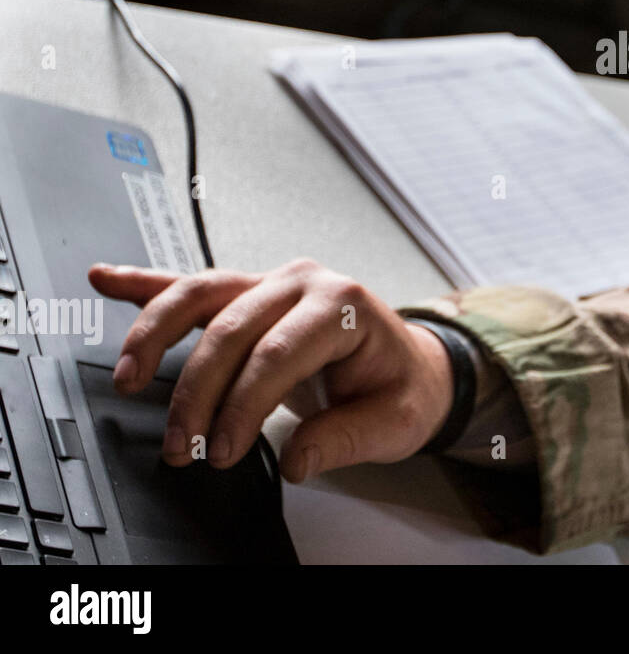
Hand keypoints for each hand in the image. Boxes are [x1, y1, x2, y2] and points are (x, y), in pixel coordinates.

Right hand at [87, 258, 453, 482]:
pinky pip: (192, 285)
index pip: (277, 353)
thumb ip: (347, 438)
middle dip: (197, 392)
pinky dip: (146, 283)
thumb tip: (299, 459)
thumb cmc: (402, 386)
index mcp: (342, 306)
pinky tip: (108, 278)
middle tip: (182, 446)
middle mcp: (304, 283)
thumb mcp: (396, 420)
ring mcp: (272, 282)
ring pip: (201, 294)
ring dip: (155, 334)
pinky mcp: (249, 292)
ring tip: (127, 378)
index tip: (222, 449)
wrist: (411, 364)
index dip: (242, 405)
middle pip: (232, 328)